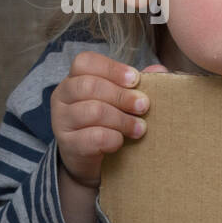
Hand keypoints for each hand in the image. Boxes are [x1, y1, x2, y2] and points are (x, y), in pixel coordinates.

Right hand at [51, 52, 165, 187]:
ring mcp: (61, 120)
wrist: (92, 161)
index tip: (136, 80)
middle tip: (144, 106)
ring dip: (123, 119)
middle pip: (89, 86)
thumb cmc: (109, 123)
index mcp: (75, 79)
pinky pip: (94, 137)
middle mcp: (62, 96)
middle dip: (122, 96)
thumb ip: (137, 85)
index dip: (112, 69)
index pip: (85, 62)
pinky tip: (122, 141)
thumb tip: (159, 70)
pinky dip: (114, 138)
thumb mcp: (122, 102)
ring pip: (93, 111)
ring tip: (140, 128)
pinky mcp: (68, 144)